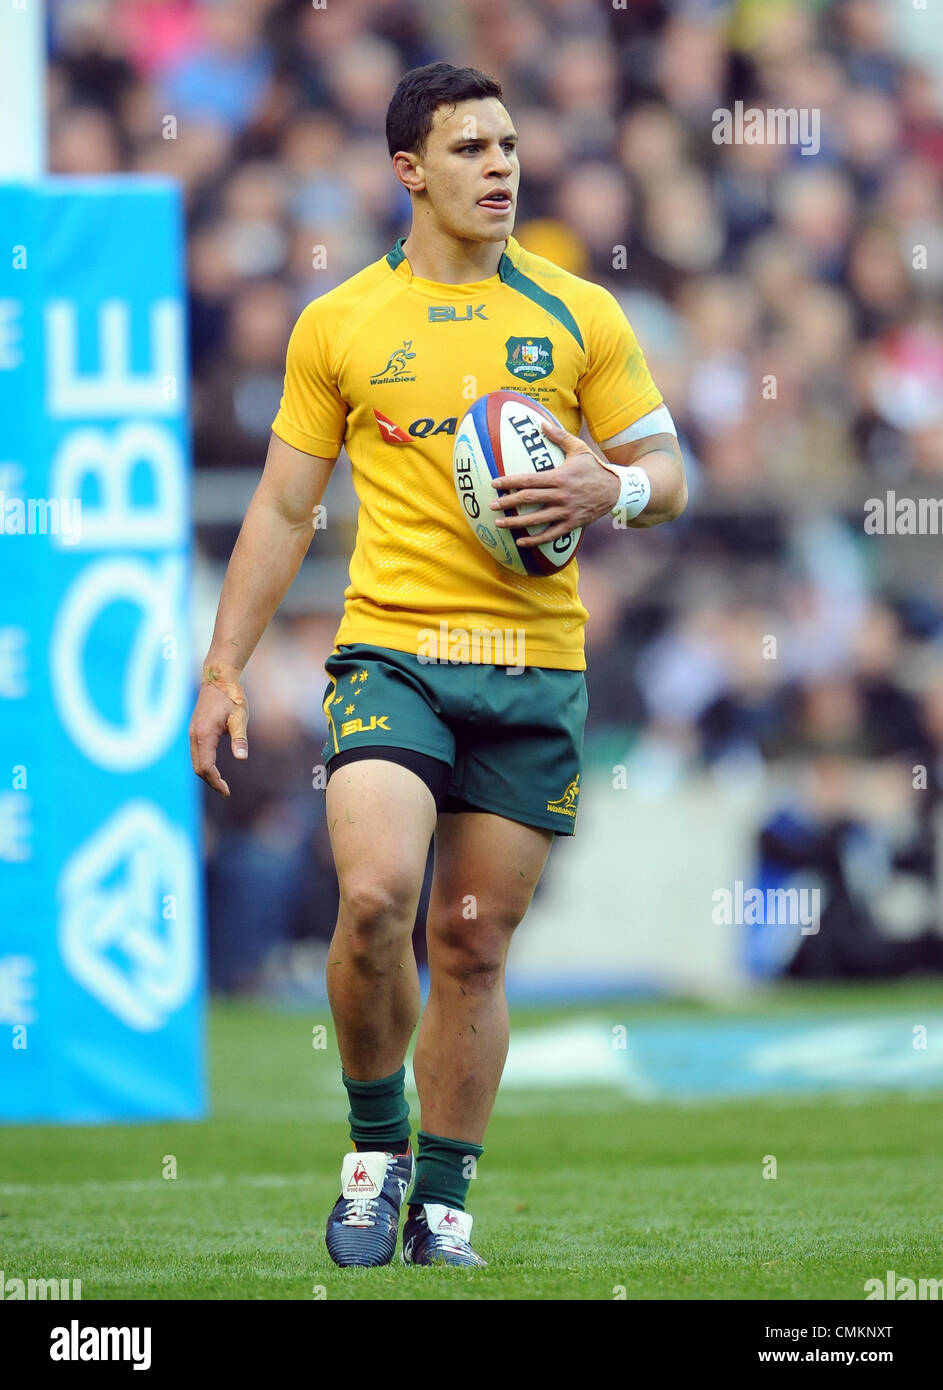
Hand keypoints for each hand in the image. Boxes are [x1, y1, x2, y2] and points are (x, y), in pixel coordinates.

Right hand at [189, 663, 248, 796]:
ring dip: (206, 774)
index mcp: (204, 735)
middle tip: (226, 791)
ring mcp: (192, 733)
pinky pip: (195, 753)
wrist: (218, 678)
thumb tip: (242, 758)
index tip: (227, 792)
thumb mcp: (240, 718)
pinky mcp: (194, 730)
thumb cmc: (231, 697)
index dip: (216, 782)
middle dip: (211, 782)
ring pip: (195, 761)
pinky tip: (215, 769)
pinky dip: (203, 764)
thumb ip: (240, 739)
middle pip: (197, 768)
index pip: (206, 767)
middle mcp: (194, 736)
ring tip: (221, 784)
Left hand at [490, 418, 619, 546]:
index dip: (510, 482)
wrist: (617, 490)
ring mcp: (566, 512)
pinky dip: (535, 540)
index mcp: (560, 477)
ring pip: (536, 520)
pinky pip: (550, 535)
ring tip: (499, 524)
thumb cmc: (595, 468)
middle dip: (508, 503)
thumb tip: (541, 423)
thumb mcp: (579, 449)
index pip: (529, 479)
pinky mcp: (572, 524)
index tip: (494, 484)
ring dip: (516, 523)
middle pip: (529, 500)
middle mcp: (561, 495)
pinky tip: (520, 542)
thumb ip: (559, 436)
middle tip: (491, 505)